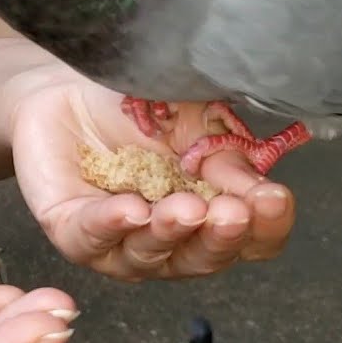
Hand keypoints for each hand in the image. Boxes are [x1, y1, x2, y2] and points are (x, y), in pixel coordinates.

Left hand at [6, 63, 295, 281]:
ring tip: (184, 208)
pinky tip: (132, 209)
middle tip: (232, 212)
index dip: (267, 226)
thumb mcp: (196, 123)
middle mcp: (168, 241)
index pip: (252, 240)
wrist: (68, 84)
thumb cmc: (139, 108)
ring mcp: (118, 243)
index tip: (274, 198)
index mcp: (210, 217)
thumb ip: (227, 158)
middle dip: (220, 236)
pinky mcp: (69, 229)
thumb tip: (264, 191)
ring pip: (148, 256)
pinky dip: (112, 223)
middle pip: (204, 257)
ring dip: (169, 232)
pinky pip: (90, 237)